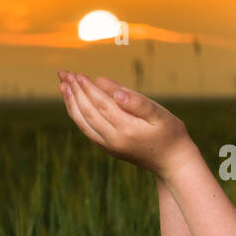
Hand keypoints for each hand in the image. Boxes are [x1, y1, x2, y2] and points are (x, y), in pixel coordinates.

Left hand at [59, 70, 193, 177]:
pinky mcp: (109, 148)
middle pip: (88, 112)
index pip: (101, 104)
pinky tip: (74, 104)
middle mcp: (114, 140)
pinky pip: (87, 130)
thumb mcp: (160, 114)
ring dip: (71, 103)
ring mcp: (109, 146)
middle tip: (64, 73)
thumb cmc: (170, 133)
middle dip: (75, 92)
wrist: (173, 162)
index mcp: (127, 128)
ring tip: (62, 85)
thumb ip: (135, 100)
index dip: (88, 88)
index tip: (77, 73)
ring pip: (83, 122)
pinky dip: (77, 115)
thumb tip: (108, 85)